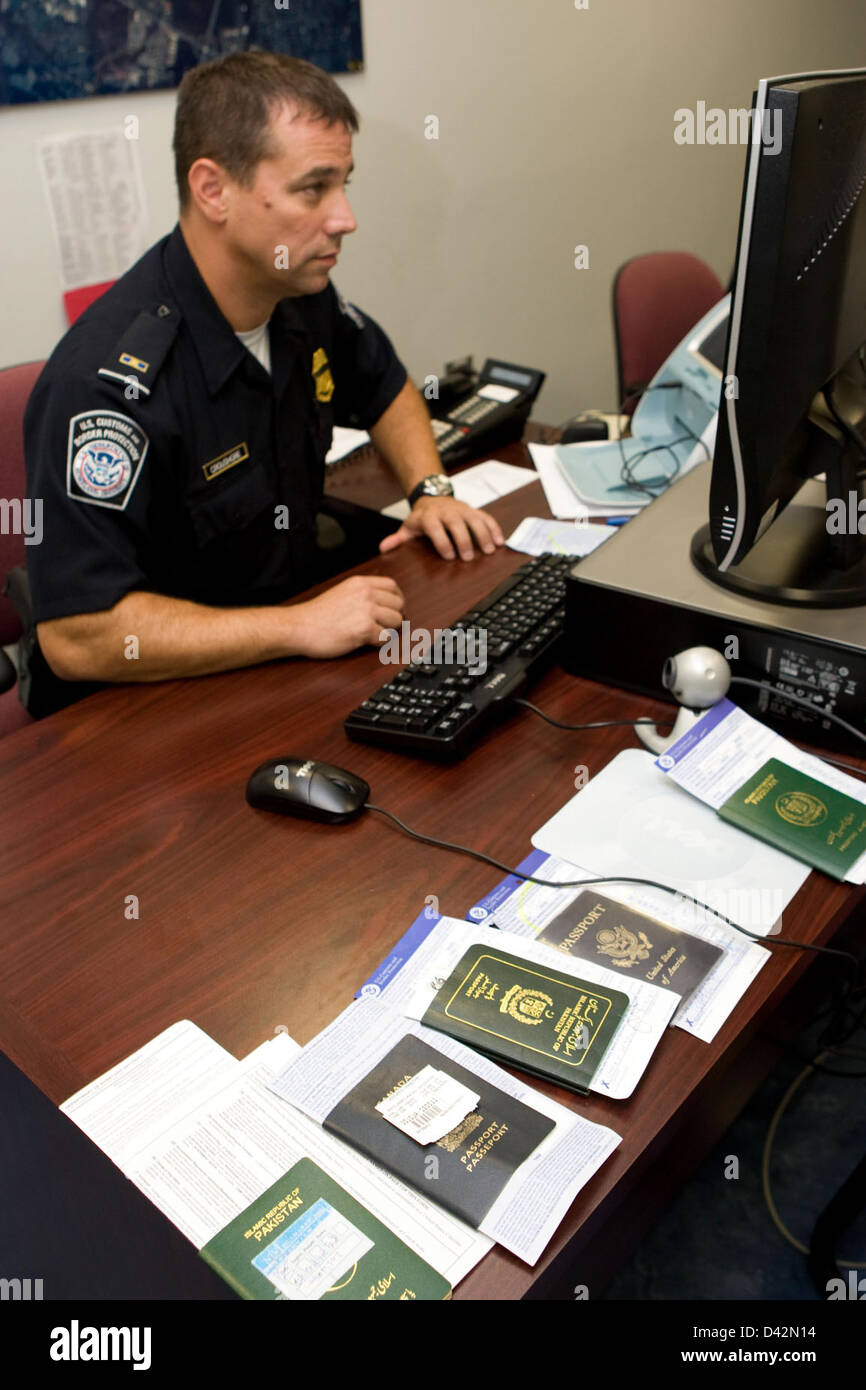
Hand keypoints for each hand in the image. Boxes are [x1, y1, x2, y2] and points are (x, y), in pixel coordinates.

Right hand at [288, 575, 404, 657]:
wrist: (299, 627)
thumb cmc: (316, 615)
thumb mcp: (341, 592)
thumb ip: (362, 593)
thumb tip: (384, 602)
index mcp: (360, 583)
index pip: (392, 586)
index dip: (396, 599)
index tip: (392, 609)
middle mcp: (366, 593)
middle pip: (398, 604)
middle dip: (393, 616)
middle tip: (382, 625)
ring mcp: (366, 611)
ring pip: (396, 620)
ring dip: (388, 630)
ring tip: (372, 633)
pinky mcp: (365, 629)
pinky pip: (387, 637)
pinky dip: (380, 642)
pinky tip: (366, 641)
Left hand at [379, 496, 504, 560]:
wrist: (433, 497)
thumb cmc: (421, 519)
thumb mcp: (408, 527)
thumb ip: (397, 539)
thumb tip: (383, 549)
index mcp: (429, 517)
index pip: (435, 527)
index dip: (442, 541)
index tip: (449, 556)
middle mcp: (447, 512)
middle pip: (456, 523)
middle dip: (464, 540)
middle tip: (468, 557)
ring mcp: (462, 510)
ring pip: (474, 519)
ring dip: (483, 534)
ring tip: (489, 551)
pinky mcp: (474, 510)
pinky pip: (486, 517)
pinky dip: (494, 528)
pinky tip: (500, 541)